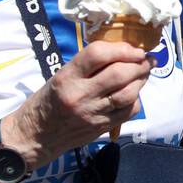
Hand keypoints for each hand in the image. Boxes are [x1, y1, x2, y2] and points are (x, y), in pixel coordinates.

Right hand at [2, 39, 152, 168]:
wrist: (36, 135)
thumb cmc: (49, 100)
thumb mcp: (61, 75)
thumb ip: (88, 65)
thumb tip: (122, 52)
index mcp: (67, 77)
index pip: (97, 54)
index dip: (122, 48)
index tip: (134, 48)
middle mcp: (80, 95)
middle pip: (119, 74)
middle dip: (139, 64)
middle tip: (146, 59)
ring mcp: (92, 113)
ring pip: (128, 94)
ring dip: (141, 81)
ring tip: (143, 73)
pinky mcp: (101, 127)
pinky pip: (128, 112)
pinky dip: (135, 100)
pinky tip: (133, 93)